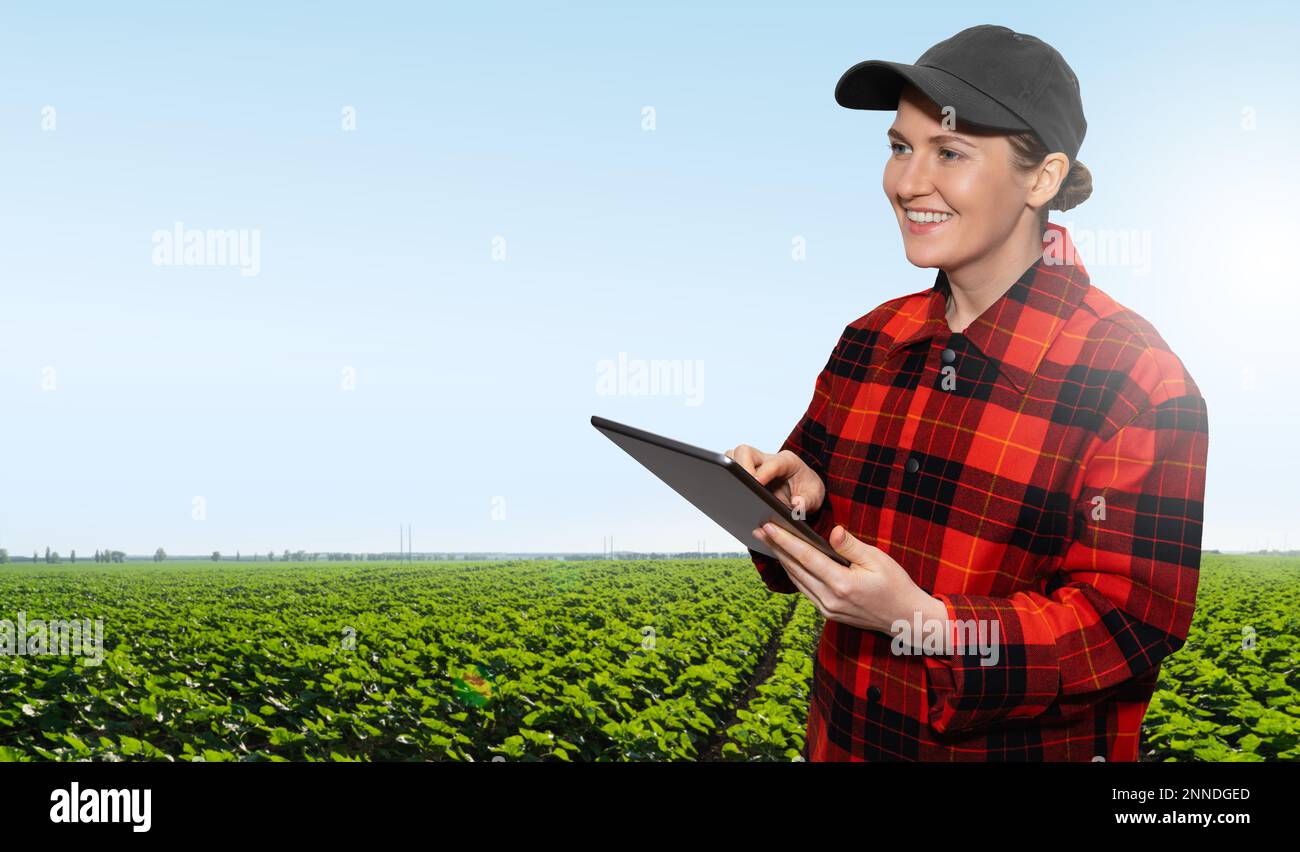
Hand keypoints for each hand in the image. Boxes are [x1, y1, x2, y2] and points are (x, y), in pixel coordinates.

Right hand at [725, 445, 824, 521]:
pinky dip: (727, 477)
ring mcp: (754, 465)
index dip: (764, 471)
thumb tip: (796, 505)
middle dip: (741, 467)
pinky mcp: (745, 472)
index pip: (772, 462)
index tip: (757, 482)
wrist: (802, 490)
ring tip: (734, 489)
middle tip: (742, 487)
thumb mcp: (814, 497)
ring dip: (731, 470)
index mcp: (787, 462)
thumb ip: (807, 502)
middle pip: (745, 451)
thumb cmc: (807, 490)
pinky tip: (729, 493)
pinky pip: (730, 468)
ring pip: (733, 456)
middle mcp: (768, 459)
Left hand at [751, 521, 947, 640]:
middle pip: (795, 568)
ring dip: (781, 560)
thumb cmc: (895, 585)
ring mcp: (827, 609)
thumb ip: (851, 546)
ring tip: (768, 541)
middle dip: (776, 547)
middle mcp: (829, 599)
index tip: (768, 526)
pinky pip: (804, 589)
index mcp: (842, 584)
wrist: (905, 618)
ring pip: (796, 580)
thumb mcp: (877, 560)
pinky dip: (794, 573)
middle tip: (758, 529)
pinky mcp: (827, 613)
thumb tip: (833, 532)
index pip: (806, 557)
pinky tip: (787, 560)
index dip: (785, 540)